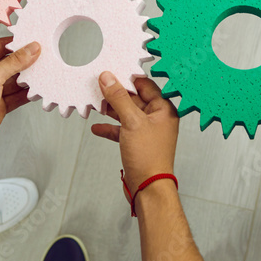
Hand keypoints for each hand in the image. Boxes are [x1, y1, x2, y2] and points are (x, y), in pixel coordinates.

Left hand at [0, 38, 37, 163]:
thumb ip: (13, 62)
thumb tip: (30, 49)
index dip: (16, 44)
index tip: (33, 41)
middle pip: (9, 64)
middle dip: (25, 62)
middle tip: (42, 57)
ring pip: (14, 81)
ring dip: (28, 79)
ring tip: (43, 73)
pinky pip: (16, 96)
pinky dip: (26, 94)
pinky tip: (36, 90)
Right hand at [91, 73, 177, 192]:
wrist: (149, 188)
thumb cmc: (149, 158)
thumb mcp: (132, 121)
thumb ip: (119, 98)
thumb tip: (108, 78)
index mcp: (164, 109)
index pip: (145, 85)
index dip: (127, 78)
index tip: (111, 72)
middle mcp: (157, 118)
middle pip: (135, 98)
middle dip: (116, 94)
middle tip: (99, 86)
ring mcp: (147, 131)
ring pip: (127, 114)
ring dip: (111, 110)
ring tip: (96, 103)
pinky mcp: (138, 143)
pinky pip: (122, 130)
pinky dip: (111, 128)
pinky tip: (97, 127)